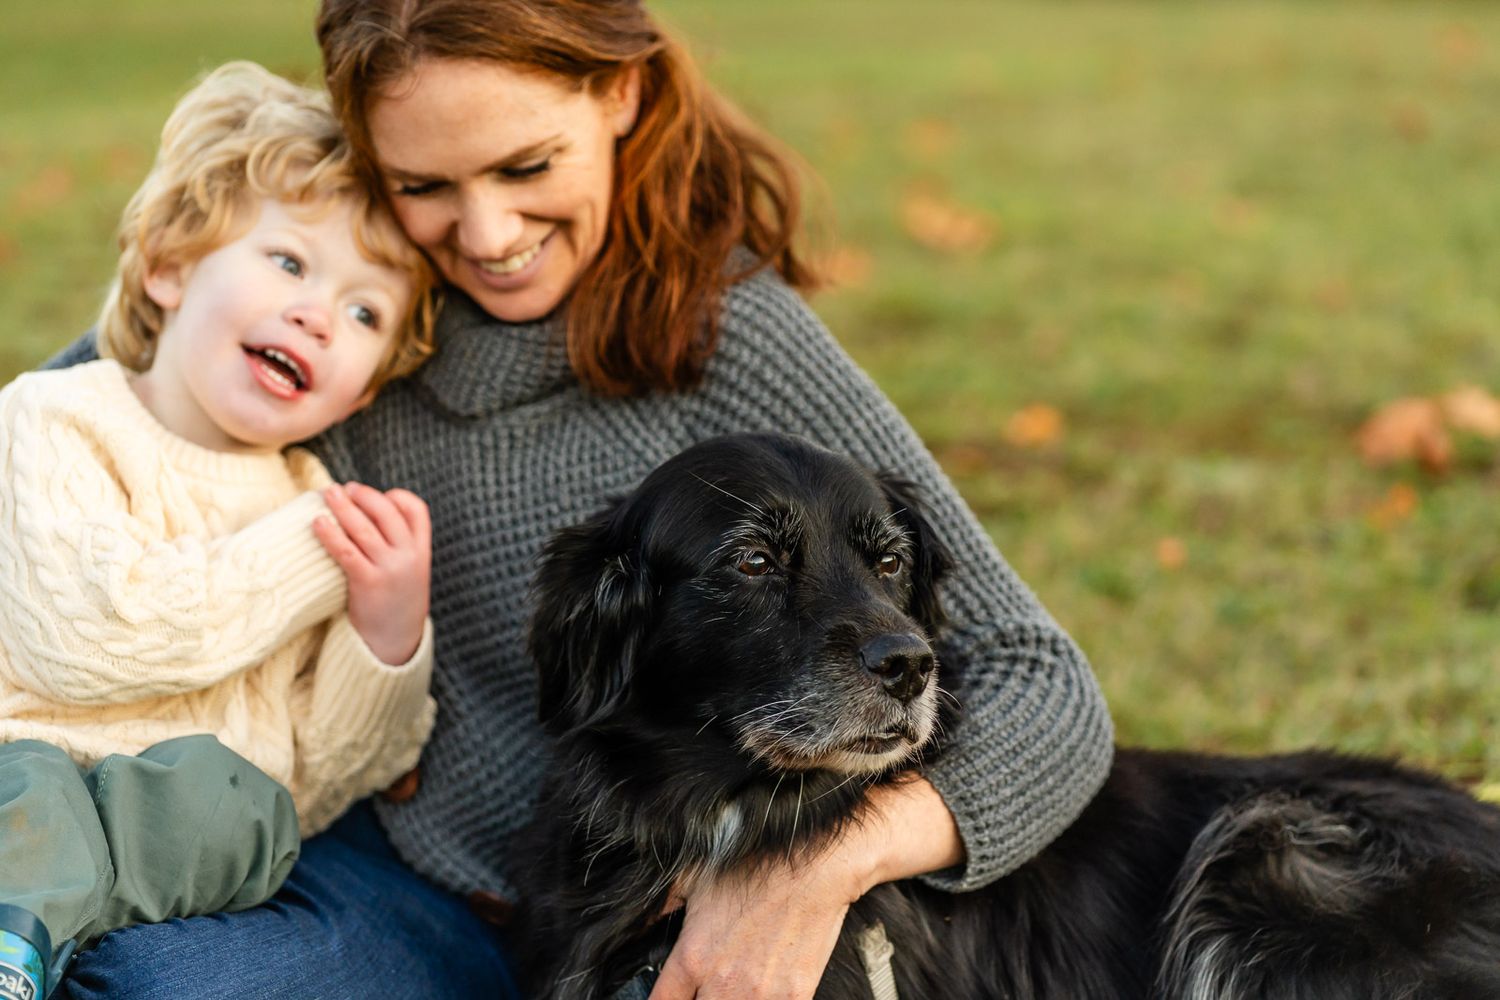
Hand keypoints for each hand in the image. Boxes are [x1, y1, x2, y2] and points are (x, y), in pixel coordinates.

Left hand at [314, 482, 430, 663]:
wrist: (395, 642)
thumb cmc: (395, 602)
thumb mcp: (411, 573)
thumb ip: (400, 547)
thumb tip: (367, 517)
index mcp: (422, 551)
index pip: (417, 510)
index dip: (397, 496)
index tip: (380, 494)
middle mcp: (409, 556)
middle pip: (386, 512)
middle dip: (364, 495)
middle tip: (344, 488)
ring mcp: (390, 569)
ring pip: (363, 527)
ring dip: (343, 506)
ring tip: (327, 494)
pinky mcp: (368, 583)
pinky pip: (346, 551)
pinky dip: (330, 533)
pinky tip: (318, 523)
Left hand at [647, 843, 861, 999]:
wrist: (815, 863)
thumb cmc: (756, 863)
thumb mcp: (692, 877)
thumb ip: (661, 908)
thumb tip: (636, 921)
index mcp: (692, 957)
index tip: (674, 996)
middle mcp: (721, 984)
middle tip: (706, 988)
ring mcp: (759, 995)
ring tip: (733, 988)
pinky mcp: (793, 997)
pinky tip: (759, 991)